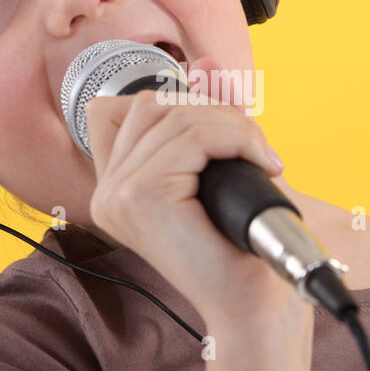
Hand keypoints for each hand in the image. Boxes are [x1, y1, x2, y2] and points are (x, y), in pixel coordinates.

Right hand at [83, 65, 294, 325]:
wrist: (259, 305)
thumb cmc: (244, 249)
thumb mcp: (221, 171)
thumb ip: (206, 121)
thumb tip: (206, 65)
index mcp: (115, 189)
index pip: (122, 108)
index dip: (180, 104)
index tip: (227, 131)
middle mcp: (106, 192)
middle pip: (151, 104)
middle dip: (214, 112)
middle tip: (255, 148)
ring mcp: (117, 195)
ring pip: (175, 115)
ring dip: (233, 126)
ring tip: (262, 159)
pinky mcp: (141, 197)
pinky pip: (193, 135)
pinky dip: (238, 139)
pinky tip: (262, 166)